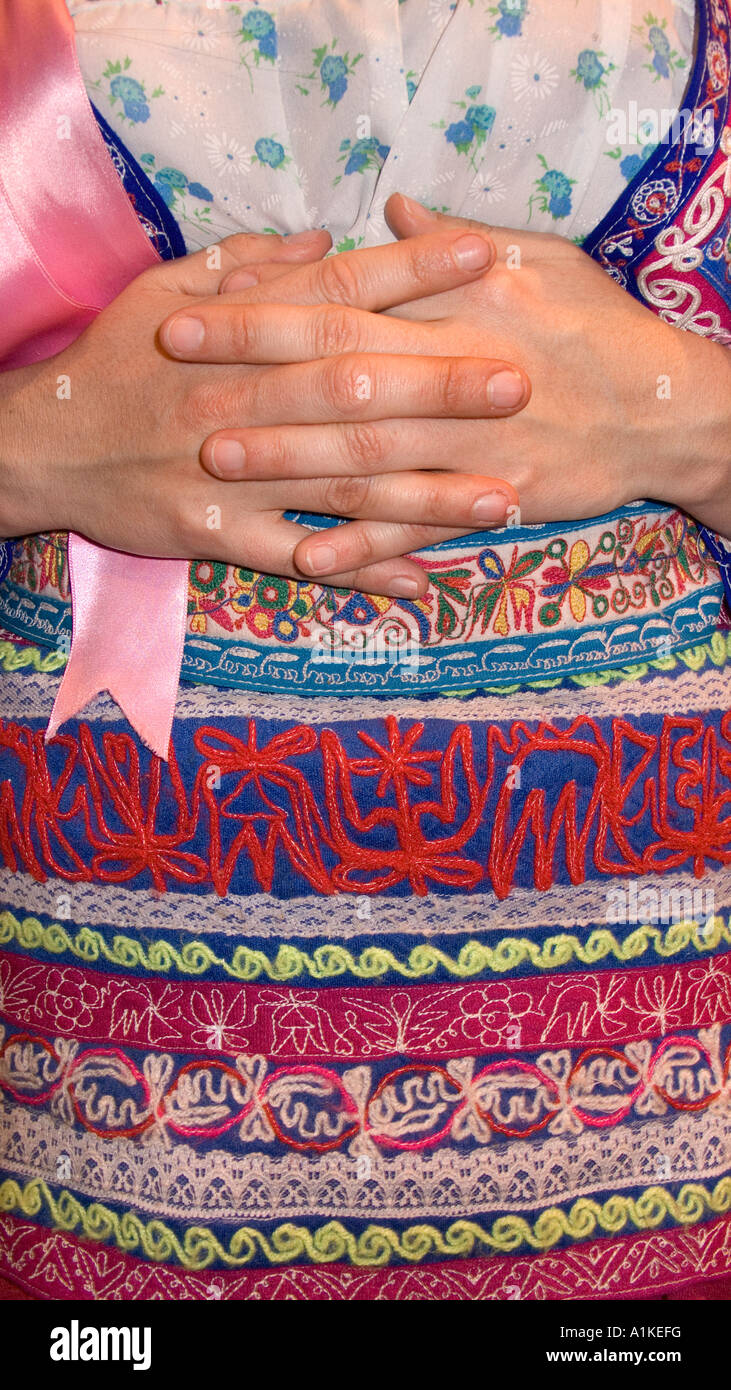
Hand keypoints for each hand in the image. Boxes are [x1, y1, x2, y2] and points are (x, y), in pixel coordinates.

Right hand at [0, 224, 526, 598]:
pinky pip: (302, 556)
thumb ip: (248, 267)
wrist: (45, 444)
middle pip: (355, 388)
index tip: (486, 257)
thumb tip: (325, 241)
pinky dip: (360, 569)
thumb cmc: (115, 363)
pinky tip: (421, 580)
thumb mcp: (166, 292)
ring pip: (343, 481)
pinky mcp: (220, 532)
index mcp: (238, 332)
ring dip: (426, 493)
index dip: (413, 272)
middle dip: (440, 386)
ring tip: (503, 498)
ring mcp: (236, 472)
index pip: (339, 293)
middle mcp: (245, 398)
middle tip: (519, 383)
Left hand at [173, 192, 730, 556]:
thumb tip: (389, 212)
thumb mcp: (539, 262)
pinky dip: (363, 545)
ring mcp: (474, 447)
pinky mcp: (494, 501)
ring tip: (218, 461)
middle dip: (256, 376)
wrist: (670, 409)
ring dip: (289, 461)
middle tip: (181, 379)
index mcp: (463, 307)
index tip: (200, 303)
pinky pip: (418, 528)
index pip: (347, 298)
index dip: (269, 304)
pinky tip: (306, 555)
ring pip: (369, 455)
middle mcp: (458, 376)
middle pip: (341, 373)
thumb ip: (454, 245)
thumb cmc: (600, 327)